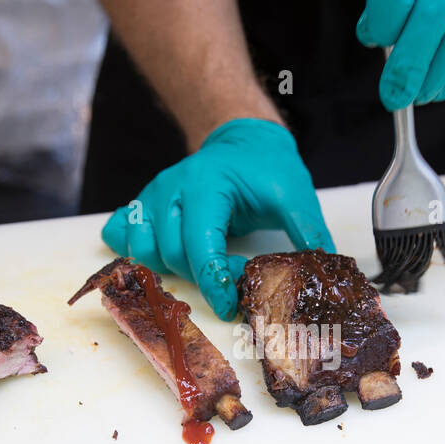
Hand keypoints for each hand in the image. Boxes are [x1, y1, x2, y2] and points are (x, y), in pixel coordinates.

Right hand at [102, 118, 333, 319]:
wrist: (242, 139)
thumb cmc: (266, 167)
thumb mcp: (294, 194)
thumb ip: (307, 231)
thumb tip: (321, 269)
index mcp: (206, 185)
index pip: (200, 246)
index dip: (214, 282)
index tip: (232, 304)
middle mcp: (171, 190)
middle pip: (171, 254)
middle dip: (201, 277)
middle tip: (233, 281)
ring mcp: (153, 196)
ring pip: (144, 251)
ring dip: (170, 268)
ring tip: (203, 267)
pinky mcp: (144, 205)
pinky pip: (122, 235)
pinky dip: (136, 252)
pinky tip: (163, 258)